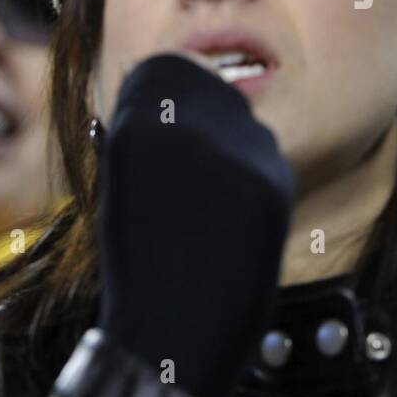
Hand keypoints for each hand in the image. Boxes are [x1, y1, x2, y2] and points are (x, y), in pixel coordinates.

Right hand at [96, 53, 295, 396]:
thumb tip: (183, 84)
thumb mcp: (123, 178)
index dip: (172, 91)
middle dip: (209, 122)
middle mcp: (186, 124)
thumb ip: (151, 126)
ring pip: (247, 125)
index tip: (171, 121)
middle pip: (214, 91)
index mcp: (135, 120)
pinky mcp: (273, 178)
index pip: (168, 68)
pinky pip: (269, 160)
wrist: (176, 328)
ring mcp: (235, 149)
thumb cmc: (141, 260)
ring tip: (211, 207)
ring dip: (236, 153)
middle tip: (196, 175)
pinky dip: (257, 183)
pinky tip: (235, 222)